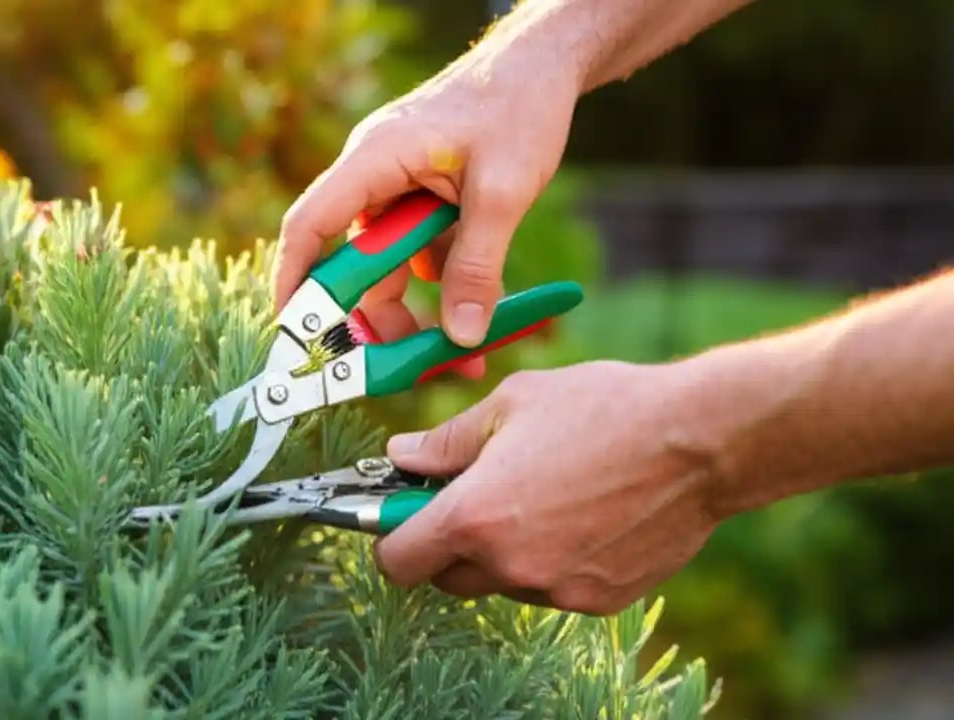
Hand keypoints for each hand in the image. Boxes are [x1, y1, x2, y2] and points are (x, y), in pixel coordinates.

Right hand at [273, 28, 583, 349]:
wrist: (545, 64)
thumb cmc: (519, 105)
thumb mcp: (504, 191)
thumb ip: (479, 265)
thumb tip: (462, 337)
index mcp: (373, 160)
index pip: (309, 227)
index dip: (294, 284)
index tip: (293, 336)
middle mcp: (374, 176)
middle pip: (354, 261)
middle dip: (379, 317)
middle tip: (407, 365)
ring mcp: (398, 188)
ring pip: (393, 265)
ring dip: (423, 309)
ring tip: (466, 352)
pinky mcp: (424, 199)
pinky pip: (423, 253)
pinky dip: (448, 285)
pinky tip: (486, 313)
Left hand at [373, 360, 720, 614]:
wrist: (700, 440)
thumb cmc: (603, 408)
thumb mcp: (511, 404)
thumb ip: (446, 440)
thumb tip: (402, 455)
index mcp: (475, 516)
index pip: (397, 562)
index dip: (391, 538)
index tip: (403, 515)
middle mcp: (510, 565)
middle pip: (446, 578)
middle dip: (447, 543)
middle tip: (474, 496)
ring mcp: (557, 590)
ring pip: (502, 583)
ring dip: (503, 552)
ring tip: (542, 495)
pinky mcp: (598, 601)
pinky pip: (552, 588)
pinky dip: (552, 561)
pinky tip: (581, 515)